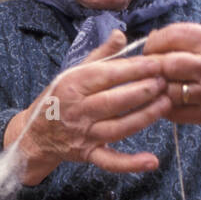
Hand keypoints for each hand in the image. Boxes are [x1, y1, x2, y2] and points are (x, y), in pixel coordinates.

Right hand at [3, 29, 171, 184]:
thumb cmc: (58, 98)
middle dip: (143, 91)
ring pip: (118, 128)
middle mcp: (77, 111)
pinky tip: (152, 161)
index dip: (134, 69)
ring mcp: (83, 135)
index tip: (156, 63)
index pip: (106, 75)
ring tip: (166, 103)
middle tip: (165, 82)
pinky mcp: (88, 154)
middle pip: (114, 102)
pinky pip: (110, 162)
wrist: (35, 134)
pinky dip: (131, 164)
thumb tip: (121, 35)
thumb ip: (100, 55)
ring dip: (145, 117)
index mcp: (72, 85)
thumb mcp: (72, 72)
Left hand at [143, 22, 200, 151]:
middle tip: (149, 68)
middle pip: (166, 63)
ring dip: (157, 87)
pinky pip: (174, 112)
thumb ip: (191, 36)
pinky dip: (165, 106)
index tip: (151, 48)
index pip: (173, 35)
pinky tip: (166, 99)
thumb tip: (154, 36)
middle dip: (151, 65)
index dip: (154, 41)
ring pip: (168, 89)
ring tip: (158, 84)